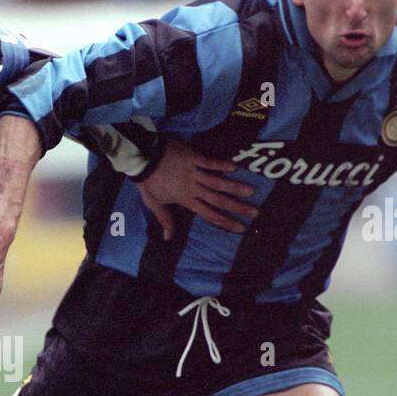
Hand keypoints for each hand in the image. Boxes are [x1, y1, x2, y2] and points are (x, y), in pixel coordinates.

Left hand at [138, 137, 258, 239]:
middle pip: (219, 200)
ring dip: (235, 187)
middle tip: (255, 212)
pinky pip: (209, 162)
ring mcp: (194, 172)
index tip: (240, 228)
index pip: (209, 214)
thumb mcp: (153, 203)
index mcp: (186, 200)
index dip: (225, 222)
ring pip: (218, 182)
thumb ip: (165, 219)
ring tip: (251, 192)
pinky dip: (221, 165)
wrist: (142, 158)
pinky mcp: (193, 157)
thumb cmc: (148, 181)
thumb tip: (168, 238)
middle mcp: (193, 188)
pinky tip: (234, 167)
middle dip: (238, 207)